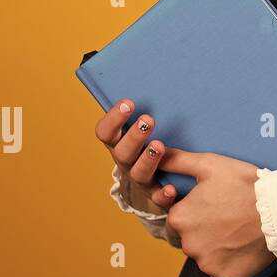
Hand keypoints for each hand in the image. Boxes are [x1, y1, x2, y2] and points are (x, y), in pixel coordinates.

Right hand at [94, 99, 178, 220]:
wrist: (160, 182)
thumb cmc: (153, 144)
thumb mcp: (146, 129)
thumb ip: (147, 113)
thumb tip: (160, 78)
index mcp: (119, 144)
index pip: (105, 132)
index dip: (113, 119)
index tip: (128, 103)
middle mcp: (126, 162)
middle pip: (122, 152)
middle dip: (133, 136)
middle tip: (148, 120)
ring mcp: (141, 180)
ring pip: (139, 173)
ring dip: (148, 160)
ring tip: (159, 146)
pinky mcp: (156, 196)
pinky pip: (158, 199)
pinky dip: (163, 194)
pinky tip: (171, 189)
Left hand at [160, 147, 275, 276]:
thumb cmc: (246, 185)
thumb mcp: (211, 164)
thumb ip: (178, 161)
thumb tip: (157, 154)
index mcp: (180, 218)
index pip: (178, 218)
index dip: (197, 210)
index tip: (216, 204)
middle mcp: (187, 244)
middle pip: (190, 238)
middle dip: (204, 230)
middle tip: (229, 217)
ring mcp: (206, 263)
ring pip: (205, 256)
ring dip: (216, 247)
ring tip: (238, 231)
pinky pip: (220, 272)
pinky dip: (228, 263)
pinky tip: (242, 248)